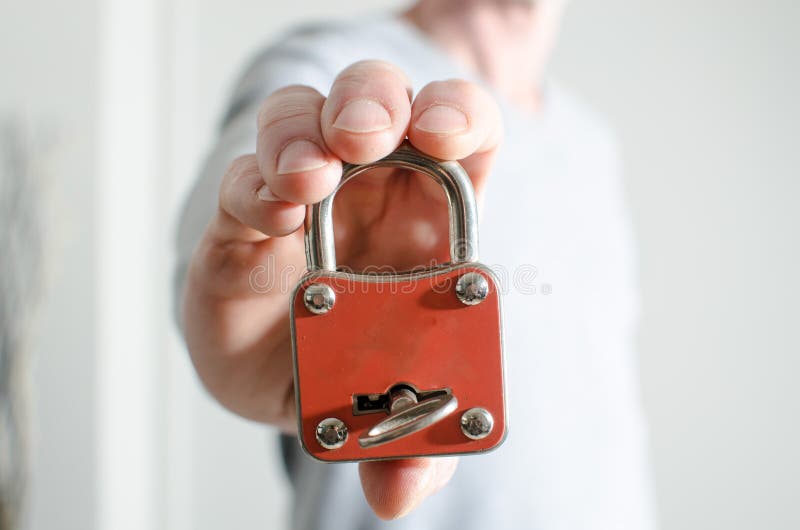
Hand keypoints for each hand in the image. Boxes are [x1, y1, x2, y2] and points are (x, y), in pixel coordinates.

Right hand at [182, 59, 501, 518]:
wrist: (286, 373)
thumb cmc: (357, 367)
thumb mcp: (393, 412)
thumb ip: (410, 448)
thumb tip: (399, 493)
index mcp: (429, 213)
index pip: (458, 132)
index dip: (458, 116)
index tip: (446, 136)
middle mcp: (366, 189)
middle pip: (377, 100)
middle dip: (375, 102)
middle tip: (368, 139)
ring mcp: (300, 195)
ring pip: (300, 118)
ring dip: (303, 133)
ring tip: (308, 178)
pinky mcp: (241, 221)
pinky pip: (244, 181)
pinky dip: (255, 186)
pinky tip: (272, 213)